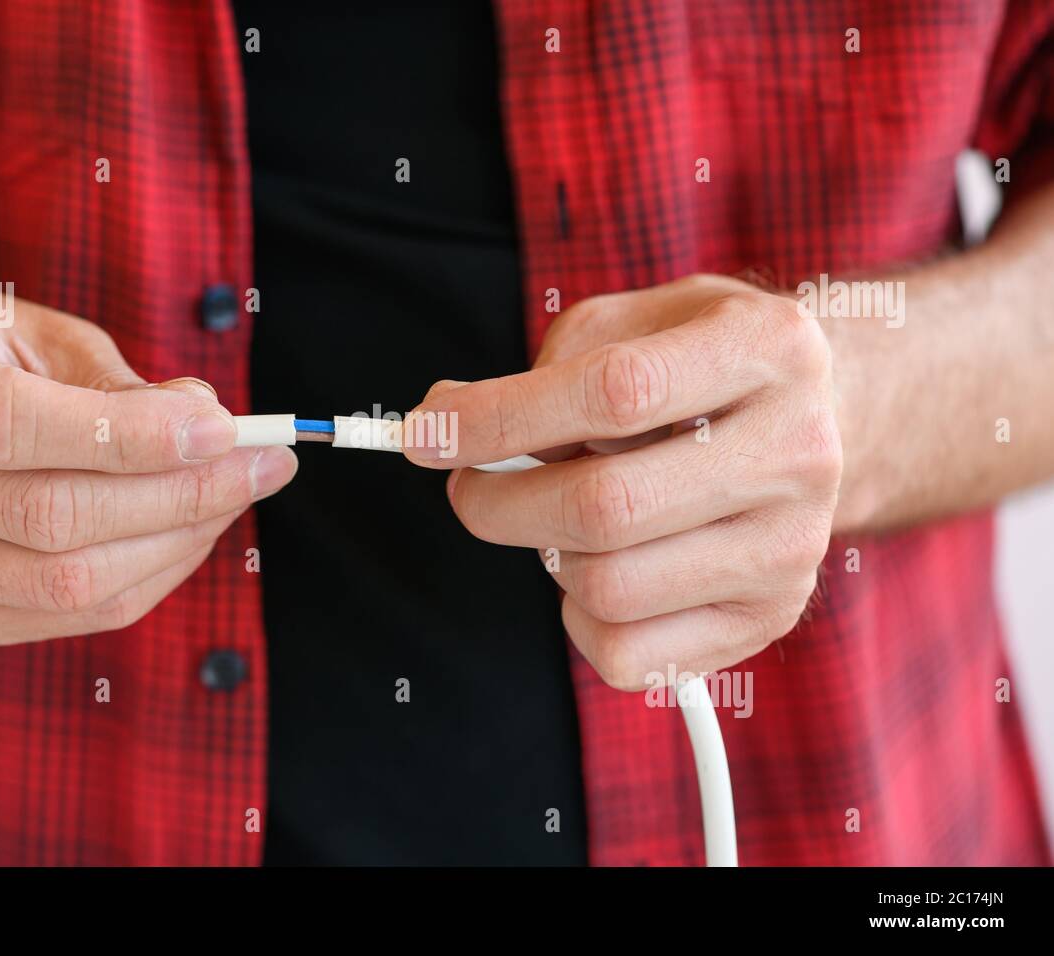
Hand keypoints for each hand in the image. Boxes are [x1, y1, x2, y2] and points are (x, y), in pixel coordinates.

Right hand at [0, 297, 296, 644]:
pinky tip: (188, 534)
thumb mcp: (34, 330)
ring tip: (235, 496)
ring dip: (176, 544)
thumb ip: (114, 381)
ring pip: (63, 584)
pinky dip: (147, 578)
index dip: (127, 436)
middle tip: (262, 466)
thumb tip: (207, 425)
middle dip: (178, 496)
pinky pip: (64, 618)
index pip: (8, 425)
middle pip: (46, 517)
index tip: (224, 430)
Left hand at [404, 274, 841, 689]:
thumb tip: (445, 420)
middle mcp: (797, 451)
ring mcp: (791, 547)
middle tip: (468, 487)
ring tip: (561, 514)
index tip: (423, 434)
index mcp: (768, 348)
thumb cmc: (702, 365)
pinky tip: (603, 565)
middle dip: (498, 503)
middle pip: (605, 506)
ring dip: (545, 554)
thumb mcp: (641, 319)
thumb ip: (549, 363)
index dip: (500, 419)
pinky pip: (626, 653)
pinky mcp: (770, 617)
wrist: (821, 421)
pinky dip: (580, 617)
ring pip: (607, 587)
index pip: (613, 393)